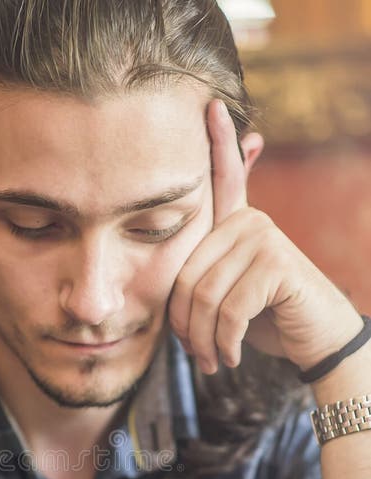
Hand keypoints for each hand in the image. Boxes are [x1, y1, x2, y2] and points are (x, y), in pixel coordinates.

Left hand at [169, 99, 361, 374]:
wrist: (316, 341)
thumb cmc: (264, 319)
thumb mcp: (228, 294)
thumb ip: (204, 279)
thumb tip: (173, 295)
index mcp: (235, 222)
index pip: (222, 181)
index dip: (216, 143)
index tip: (210, 106)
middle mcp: (249, 221)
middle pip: (187, 274)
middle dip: (185, 325)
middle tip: (195, 355)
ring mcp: (264, 238)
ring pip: (206, 296)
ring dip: (204, 341)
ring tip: (211, 361)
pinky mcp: (277, 264)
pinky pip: (230, 309)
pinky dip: (225, 343)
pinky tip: (231, 358)